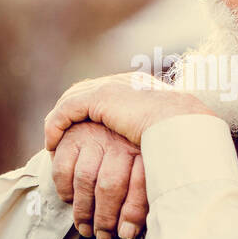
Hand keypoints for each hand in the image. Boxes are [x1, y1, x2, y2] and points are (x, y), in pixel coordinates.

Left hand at [43, 72, 213, 151]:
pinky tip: (53, 144)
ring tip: (53, 144)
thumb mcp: (165, 134)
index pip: (104, 96)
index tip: (78, 136)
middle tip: (58, 138)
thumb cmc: (182, 135)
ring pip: (72, 100)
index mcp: (138, 88)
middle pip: (83, 94)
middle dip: (67, 115)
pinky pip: (68, 110)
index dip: (86, 114)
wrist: (184, 121)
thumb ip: (151, 137)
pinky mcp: (101, 97)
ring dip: (58, 122)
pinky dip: (57, 125)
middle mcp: (123, 82)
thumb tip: (149, 156)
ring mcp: (111, 86)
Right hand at [51, 121, 147, 238]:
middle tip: (103, 236)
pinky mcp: (72, 136)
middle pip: (110, 186)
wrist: (116, 112)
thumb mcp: (148, 165)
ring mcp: (95, 137)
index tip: (126, 234)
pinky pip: (63, 169)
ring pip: (86, 180)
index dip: (132, 213)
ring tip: (85, 227)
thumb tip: (128, 230)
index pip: (140, 184)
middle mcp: (120, 141)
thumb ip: (142, 195)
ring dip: (83, 210)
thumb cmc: (135, 148)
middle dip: (104, 217)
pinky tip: (70, 200)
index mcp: (144, 148)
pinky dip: (65, 189)